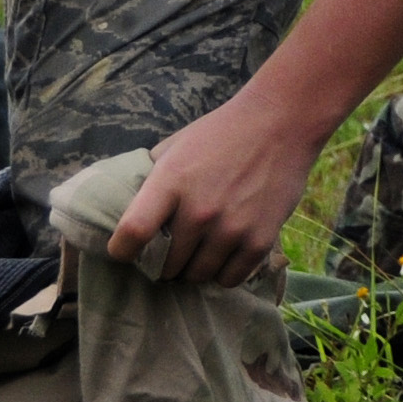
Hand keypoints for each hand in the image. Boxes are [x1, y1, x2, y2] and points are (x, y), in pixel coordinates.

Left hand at [101, 93, 327, 290]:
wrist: (282, 123)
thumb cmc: (222, 132)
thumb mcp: (176, 146)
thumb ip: (152, 177)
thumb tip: (128, 206)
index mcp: (171, 182)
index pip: (132, 233)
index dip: (121, 250)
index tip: (124, 251)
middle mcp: (199, 210)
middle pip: (166, 264)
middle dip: (163, 264)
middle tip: (170, 254)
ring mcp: (231, 227)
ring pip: (197, 275)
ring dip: (193, 270)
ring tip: (197, 255)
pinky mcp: (260, 239)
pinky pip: (230, 278)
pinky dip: (222, 273)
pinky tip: (223, 257)